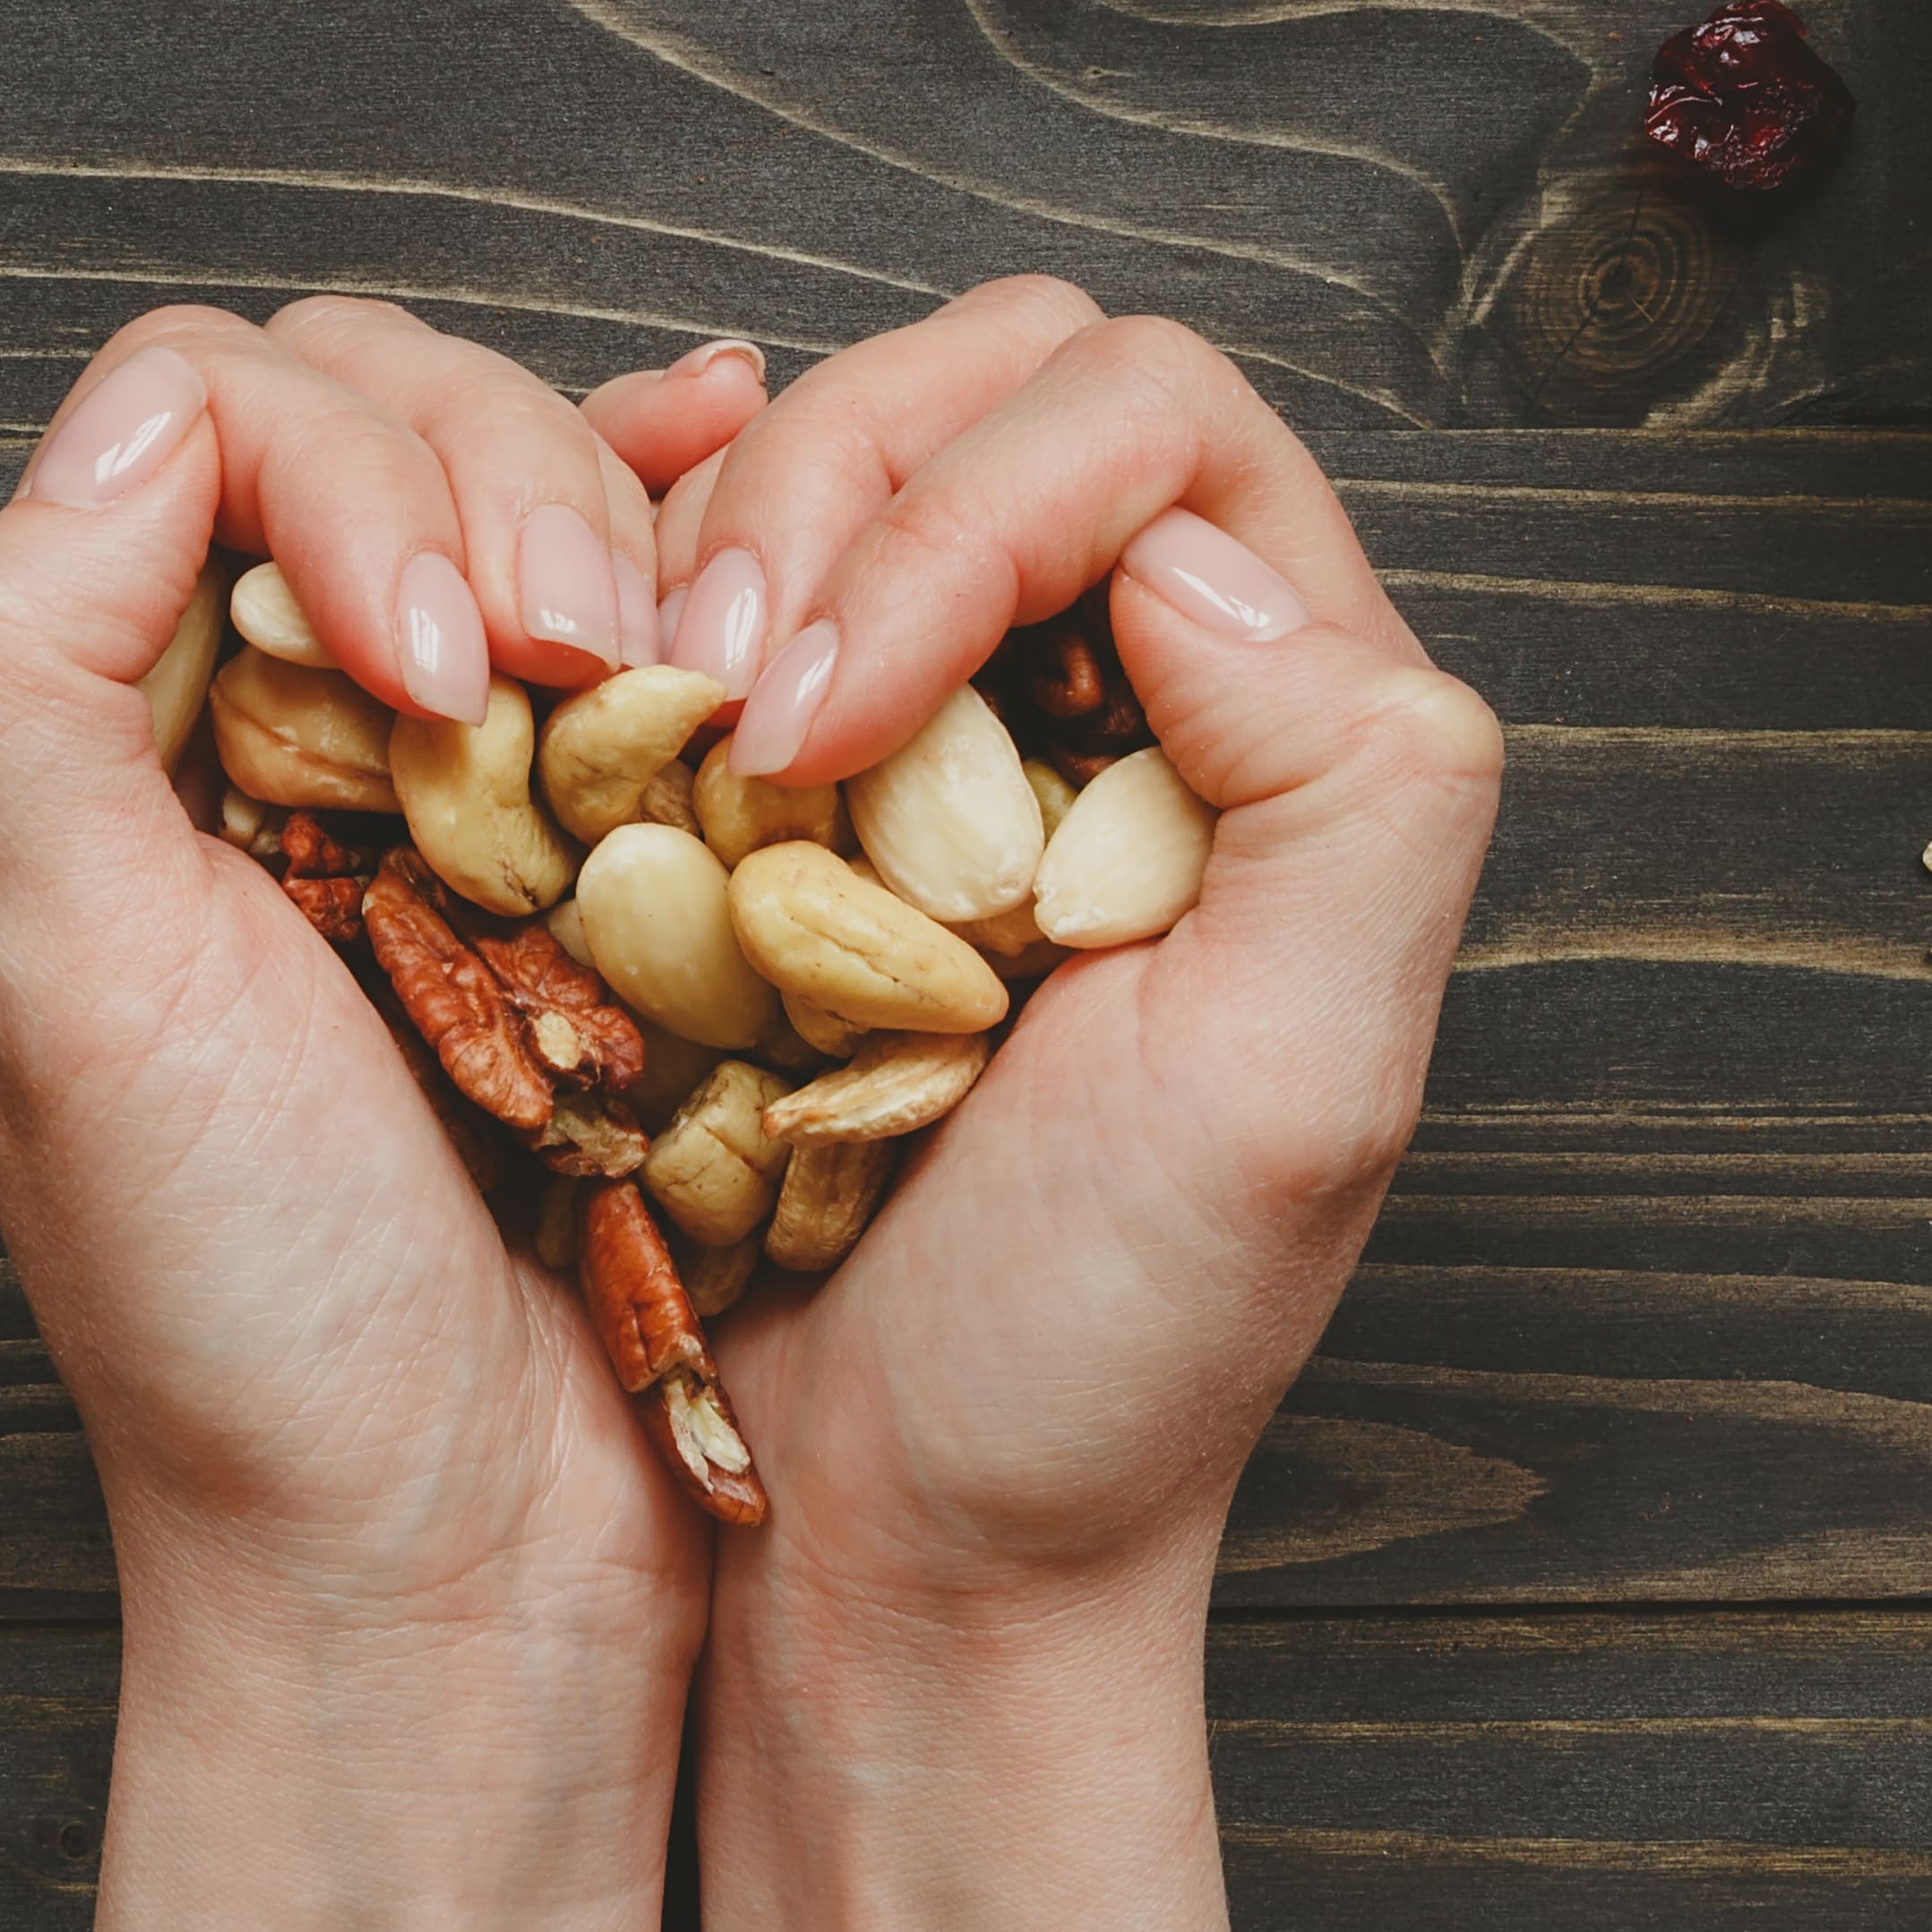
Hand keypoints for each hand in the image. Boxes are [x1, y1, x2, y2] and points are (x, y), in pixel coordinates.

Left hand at [0, 300, 763, 1931]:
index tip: (439, 665)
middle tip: (575, 667)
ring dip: (620, 516)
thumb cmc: (246, 1313)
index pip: (206, 409)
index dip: (341, 471)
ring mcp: (443, 763)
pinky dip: (706, 507)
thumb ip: (17, 672)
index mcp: (107, 731)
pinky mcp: (606, 827)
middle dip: (498, 480)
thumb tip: (151, 411)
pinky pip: (656, 583)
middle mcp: (258, 714)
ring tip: (682, 669)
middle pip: (375, 398)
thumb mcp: (62, 987)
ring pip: (531, 472)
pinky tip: (748, 476)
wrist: (459, 1557)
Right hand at [660, 278, 1503, 1931]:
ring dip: (712, 555)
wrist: (883, 1547)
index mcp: (1283, 711)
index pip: (1144, 416)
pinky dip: (622, 621)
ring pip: (820, 457)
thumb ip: (1346, 790)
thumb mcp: (1291, 1096)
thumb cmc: (1094, 1361)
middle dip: (831, 491)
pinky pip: (690, 589)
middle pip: (985, 384)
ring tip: (644, 732)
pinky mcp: (768, 785)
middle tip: (726, 705)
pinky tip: (585, 731)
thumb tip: (1195, 552)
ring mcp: (936, 722)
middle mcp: (1123, 678)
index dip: (976, 499)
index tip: (832, 709)